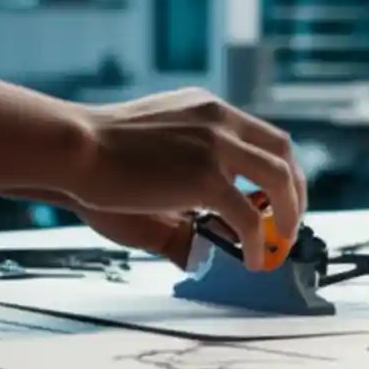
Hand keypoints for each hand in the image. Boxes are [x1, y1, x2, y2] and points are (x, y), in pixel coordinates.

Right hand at [67, 87, 306, 270]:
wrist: (74, 147)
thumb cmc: (98, 154)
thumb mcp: (155, 154)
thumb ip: (184, 184)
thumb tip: (200, 232)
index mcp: (208, 109)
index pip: (265, 136)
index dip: (281, 170)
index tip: (280, 198)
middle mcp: (219, 120)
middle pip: (283, 153)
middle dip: (295, 192)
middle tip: (289, 224)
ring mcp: (216, 145)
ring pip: (279, 180)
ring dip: (288, 216)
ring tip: (279, 244)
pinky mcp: (205, 177)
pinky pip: (249, 216)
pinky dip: (259, 241)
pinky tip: (252, 259)